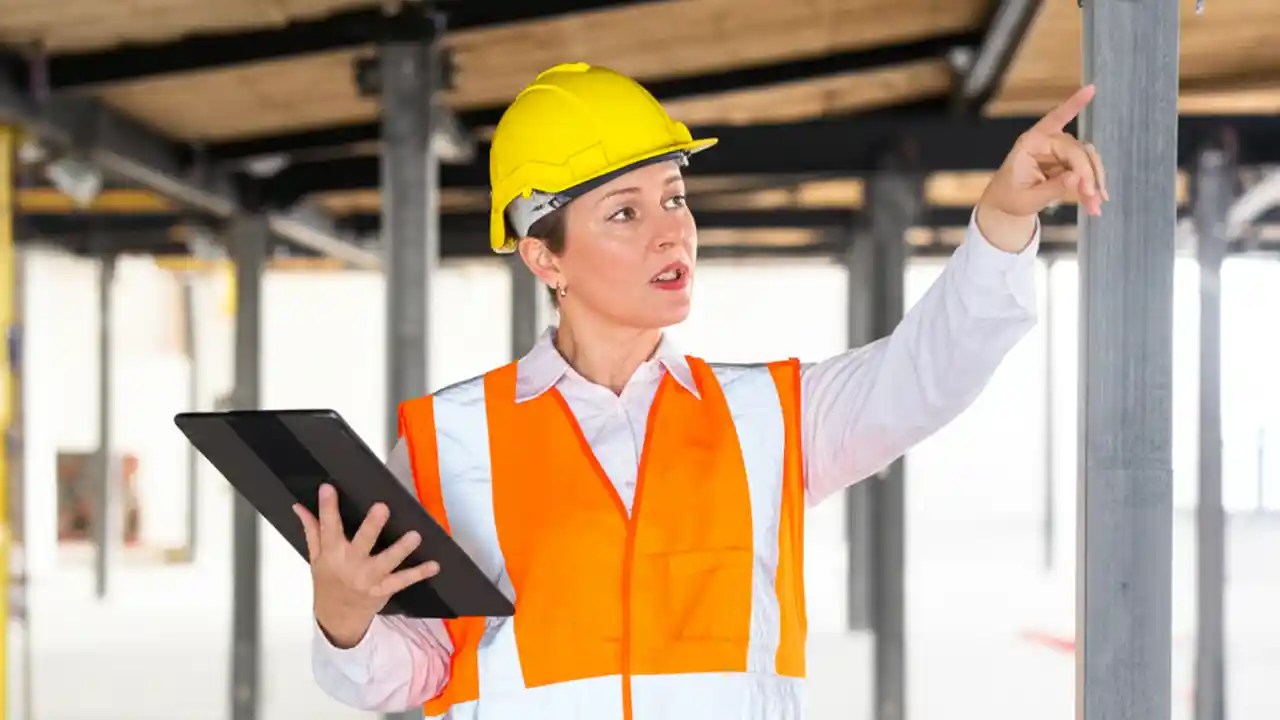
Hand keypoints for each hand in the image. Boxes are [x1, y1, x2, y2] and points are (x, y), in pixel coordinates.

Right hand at [294, 483, 440, 648]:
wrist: (337, 618)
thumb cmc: (327, 582)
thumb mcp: (315, 558)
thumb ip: (312, 531)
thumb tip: (299, 506)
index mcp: (331, 554)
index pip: (328, 527)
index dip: (327, 508)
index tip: (328, 488)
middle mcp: (350, 565)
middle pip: (361, 543)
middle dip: (371, 526)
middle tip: (382, 507)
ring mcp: (368, 578)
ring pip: (386, 562)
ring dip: (401, 549)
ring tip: (415, 536)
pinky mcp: (383, 589)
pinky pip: (403, 580)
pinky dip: (419, 573)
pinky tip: (434, 565)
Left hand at [977, 85, 1110, 250]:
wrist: (1006, 205)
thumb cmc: (1009, 198)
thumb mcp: (1026, 200)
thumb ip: (1051, 189)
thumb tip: (1076, 178)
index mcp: (1031, 143)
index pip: (1055, 121)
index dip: (1073, 105)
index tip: (1091, 89)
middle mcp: (1047, 142)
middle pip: (1078, 150)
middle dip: (1088, 174)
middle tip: (1091, 197)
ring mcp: (1060, 152)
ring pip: (1087, 159)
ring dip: (1094, 181)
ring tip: (1095, 206)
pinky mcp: (1068, 163)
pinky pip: (1086, 170)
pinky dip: (1092, 185)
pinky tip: (1097, 203)